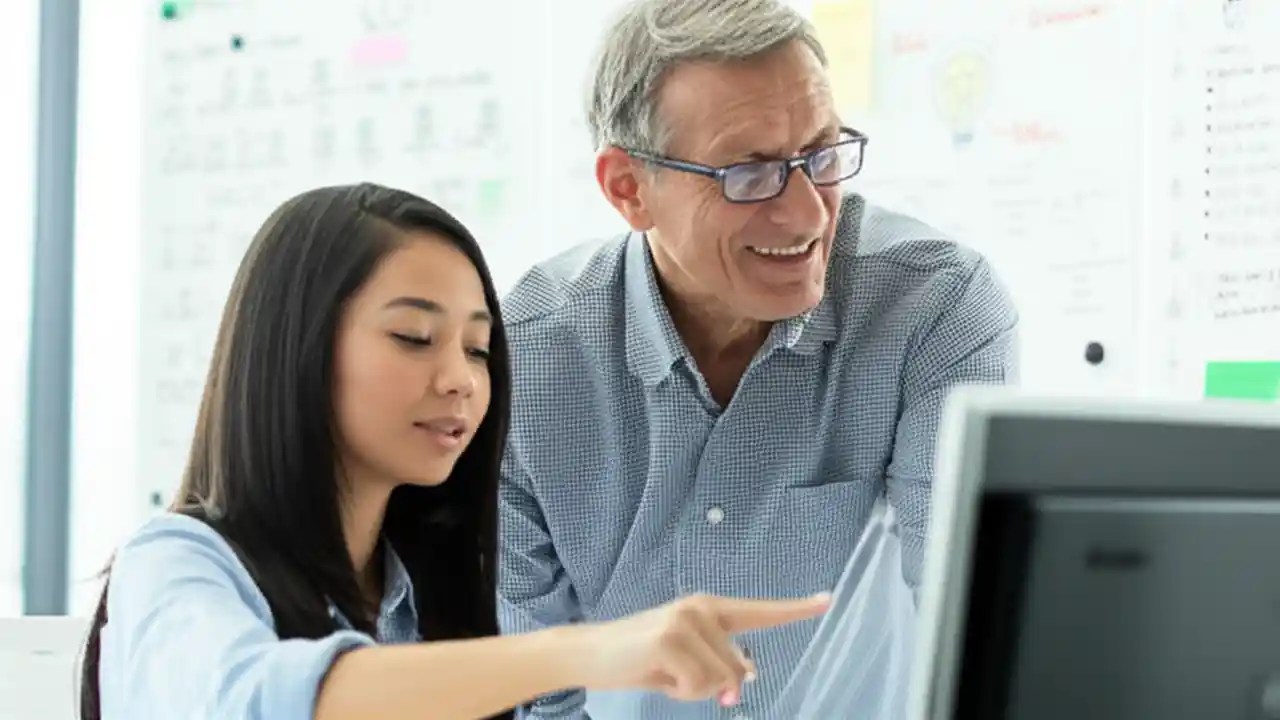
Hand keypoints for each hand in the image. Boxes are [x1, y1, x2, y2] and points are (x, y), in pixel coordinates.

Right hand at [573, 592, 830, 705]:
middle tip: (673, 675)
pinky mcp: (671, 637)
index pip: (760, 612)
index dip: (796, 609)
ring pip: (719, 679)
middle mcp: (701, 607)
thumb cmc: (640, 659)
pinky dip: (679, 692)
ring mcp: (686, 619)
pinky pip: (698, 684)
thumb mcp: (686, 661)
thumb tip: (747, 677)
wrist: (590, 652)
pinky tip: (656, 674)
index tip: (828, 600)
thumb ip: (720, 662)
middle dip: (711, 687)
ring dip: (692, 690)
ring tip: (662, 671)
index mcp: (709, 608)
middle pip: (737, 669)